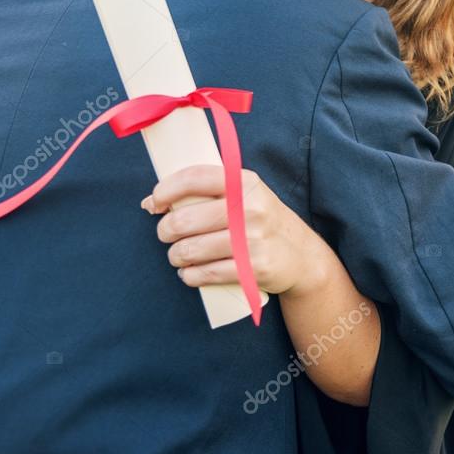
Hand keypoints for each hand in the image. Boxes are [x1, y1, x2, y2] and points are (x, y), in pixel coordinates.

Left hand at [141, 165, 326, 296]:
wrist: (302, 256)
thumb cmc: (262, 220)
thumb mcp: (246, 193)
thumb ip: (208, 191)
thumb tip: (152, 201)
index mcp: (244, 182)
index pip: (194, 178)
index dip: (166, 190)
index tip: (154, 202)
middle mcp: (249, 207)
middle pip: (185, 219)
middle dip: (165, 230)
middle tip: (166, 234)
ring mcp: (252, 239)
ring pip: (191, 249)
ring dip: (175, 255)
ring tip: (177, 255)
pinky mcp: (254, 268)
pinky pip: (207, 273)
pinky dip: (190, 275)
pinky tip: (188, 273)